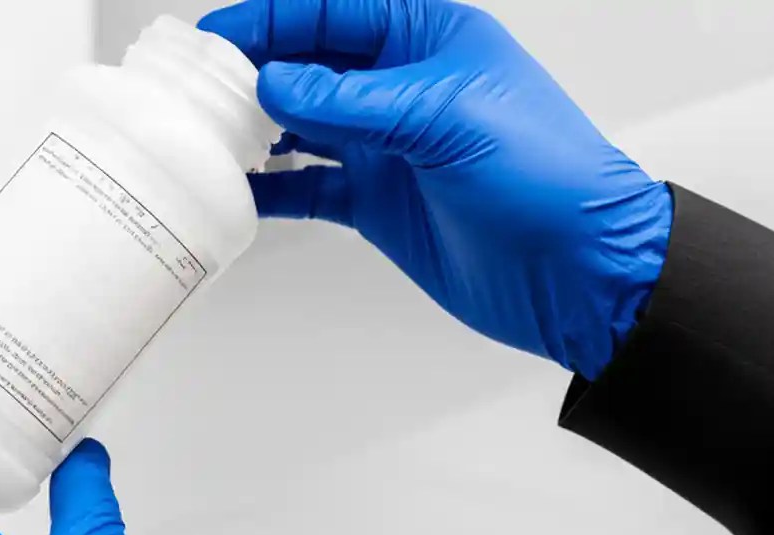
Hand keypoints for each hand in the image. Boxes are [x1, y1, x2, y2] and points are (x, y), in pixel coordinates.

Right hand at [200, 0, 672, 379]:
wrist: (577, 270)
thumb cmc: (546, 174)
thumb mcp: (444, 118)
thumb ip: (350, 99)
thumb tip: (274, 80)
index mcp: (427, 39)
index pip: (332, 12)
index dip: (271, 20)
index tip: (216, 36)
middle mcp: (401, 87)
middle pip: (308, 64)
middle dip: (252, 71)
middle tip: (195, 86)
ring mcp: (387, 146)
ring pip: (301, 123)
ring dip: (255, 127)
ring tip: (206, 133)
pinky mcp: (378, 202)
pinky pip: (310, 185)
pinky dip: (272, 186)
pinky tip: (237, 188)